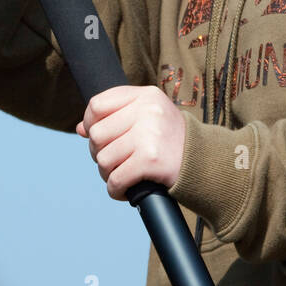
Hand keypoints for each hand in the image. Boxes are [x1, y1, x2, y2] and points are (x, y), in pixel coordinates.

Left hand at [76, 85, 185, 199]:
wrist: (206, 164)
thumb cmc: (171, 141)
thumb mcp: (148, 117)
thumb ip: (116, 117)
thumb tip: (80, 129)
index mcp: (145, 95)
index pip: (97, 105)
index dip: (89, 123)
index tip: (98, 137)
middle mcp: (147, 110)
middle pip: (97, 134)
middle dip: (98, 152)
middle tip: (114, 161)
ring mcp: (149, 134)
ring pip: (103, 159)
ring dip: (108, 173)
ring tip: (122, 174)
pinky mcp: (151, 160)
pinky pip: (116, 179)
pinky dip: (115, 189)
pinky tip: (124, 190)